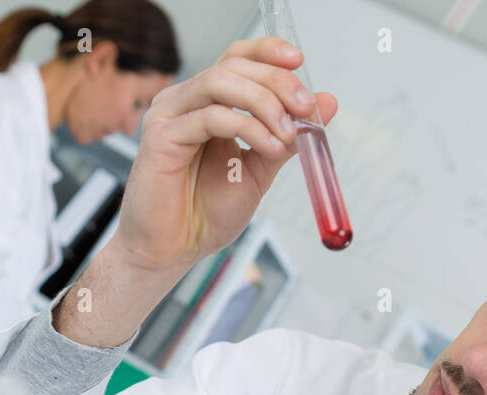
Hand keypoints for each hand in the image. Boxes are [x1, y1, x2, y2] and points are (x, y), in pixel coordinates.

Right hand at [111, 36, 338, 273]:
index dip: (267, 53)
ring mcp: (170, 116)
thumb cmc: (206, 213)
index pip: (237, 59)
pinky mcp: (161, 137)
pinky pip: (211, 117)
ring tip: (286, 133)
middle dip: (276, 82)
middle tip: (305, 107)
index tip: (299, 62)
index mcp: (206, 104)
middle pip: (233, 65)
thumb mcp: (260, 170)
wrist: (175, 250)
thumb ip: (287, 137)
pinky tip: (268, 146)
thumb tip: (325, 103)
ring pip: (220, 81)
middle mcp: (185, 102)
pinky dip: (247, 127)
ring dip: (264, 102)